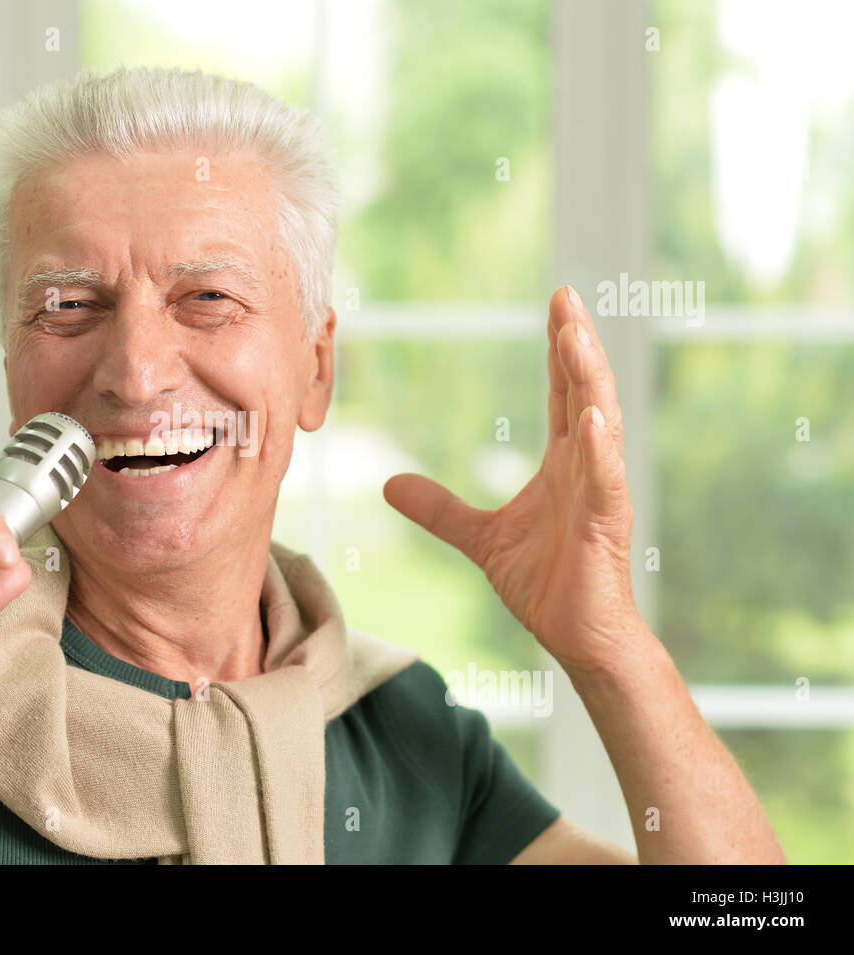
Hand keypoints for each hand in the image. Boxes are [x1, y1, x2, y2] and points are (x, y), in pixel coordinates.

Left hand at [383, 285, 643, 673]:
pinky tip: (590, 416)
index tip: (556, 304)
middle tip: (565, 297)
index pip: (562, 393)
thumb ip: (440, 508)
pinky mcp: (606, 525)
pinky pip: (605, 479)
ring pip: (599, 424)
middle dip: (577, 344)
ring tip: (576, 336)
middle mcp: (587, 467)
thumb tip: (392, 484)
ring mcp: (601, 492)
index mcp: (563, 464)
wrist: (577, 637)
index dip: (559, 351)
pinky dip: (598, 447)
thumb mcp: (478, 537)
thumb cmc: (545, 584)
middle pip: (583, 392)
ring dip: (590, 379)